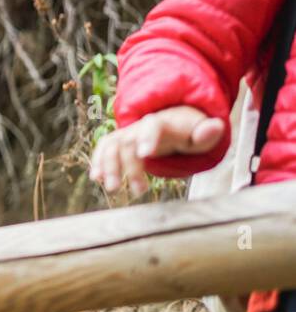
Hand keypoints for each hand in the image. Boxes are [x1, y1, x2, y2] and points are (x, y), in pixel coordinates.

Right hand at [89, 105, 225, 196]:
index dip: (148, 139)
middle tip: (138, 191)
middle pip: (129, 142)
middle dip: (129, 165)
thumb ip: (209, 132)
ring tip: (112, 188)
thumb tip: (215, 127)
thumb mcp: (203, 132)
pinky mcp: (119, 142)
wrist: (171, 120)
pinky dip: (97, 161)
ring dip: (108, 166)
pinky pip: (104, 148)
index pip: (152, 127)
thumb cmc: (189, 131)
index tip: (145, 155)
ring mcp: (127, 133)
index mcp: (162, 122)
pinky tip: (96, 178)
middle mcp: (139, 126)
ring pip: (111, 145)